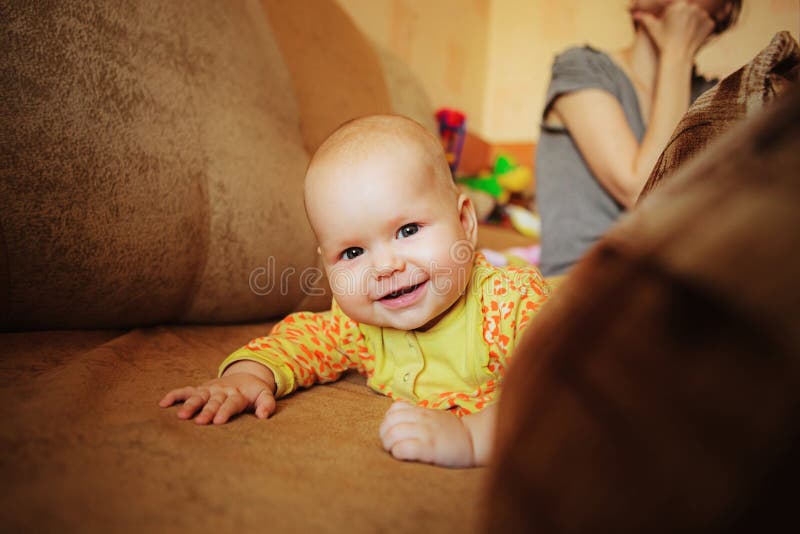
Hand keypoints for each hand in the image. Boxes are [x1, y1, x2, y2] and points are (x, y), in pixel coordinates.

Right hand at [159, 367, 275, 424]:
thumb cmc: (253, 391)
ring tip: (181, 416)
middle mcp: (221, 391)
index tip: (219, 421)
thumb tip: (264, 416)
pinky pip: (185, 390)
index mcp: (238, 394)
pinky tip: (162, 403)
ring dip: (190, 405)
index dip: (225, 411)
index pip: (231, 403)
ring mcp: (209, 390)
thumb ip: (267, 404)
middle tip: (200, 422)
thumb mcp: (264, 395)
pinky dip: (174, 395)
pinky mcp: (200, 389)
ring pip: (198, 396)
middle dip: (207, 411)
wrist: (245, 375)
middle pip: (213, 402)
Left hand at [379, 401, 474, 467]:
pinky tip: (402, 456)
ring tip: (394, 450)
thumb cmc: (452, 432)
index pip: (394, 409)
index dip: (387, 421)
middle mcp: (422, 420)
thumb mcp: (434, 416)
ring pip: (394, 433)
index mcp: (422, 411)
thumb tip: (395, 422)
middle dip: (384, 434)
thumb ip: (417, 416)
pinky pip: (404, 448)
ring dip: (388, 444)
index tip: (392, 431)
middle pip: (390, 421)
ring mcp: (426, 433)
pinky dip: (398, 452)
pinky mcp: (429, 449)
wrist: (475, 440)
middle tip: (389, 444)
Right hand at [634, 1, 714, 58]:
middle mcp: (693, 7)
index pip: (678, 5)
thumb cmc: (663, 41)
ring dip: (693, 21)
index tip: (673, 20)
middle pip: (688, 9)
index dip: (675, 13)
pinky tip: (692, 36)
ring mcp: (703, 15)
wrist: (678, 56)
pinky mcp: (711, 23)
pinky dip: (701, 28)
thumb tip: (634, 14)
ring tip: (684, 33)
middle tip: (678, 28)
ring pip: (698, 15)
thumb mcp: (653, 28)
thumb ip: (644, 18)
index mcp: (679, 4)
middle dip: (684, 17)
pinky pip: (706, 22)